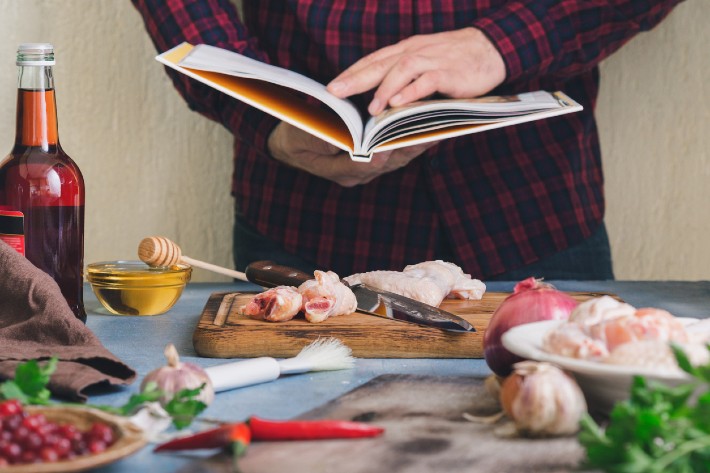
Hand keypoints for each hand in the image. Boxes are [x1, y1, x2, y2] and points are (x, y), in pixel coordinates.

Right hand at [267, 122, 434, 186]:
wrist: (294, 146)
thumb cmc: (296, 137)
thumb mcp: (300, 136)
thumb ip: (318, 138)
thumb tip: (335, 137)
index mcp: (340, 172)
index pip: (364, 166)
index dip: (377, 155)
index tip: (389, 146)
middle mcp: (359, 174)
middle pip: (389, 162)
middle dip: (407, 147)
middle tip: (425, 133)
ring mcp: (370, 167)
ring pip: (399, 156)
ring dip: (416, 141)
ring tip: (434, 126)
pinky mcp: (379, 157)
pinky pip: (400, 149)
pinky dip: (413, 137)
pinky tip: (428, 124)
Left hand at [327, 27, 505, 114]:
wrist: (492, 49)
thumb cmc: (456, 60)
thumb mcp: (425, 63)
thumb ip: (405, 77)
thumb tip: (382, 99)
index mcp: (407, 49)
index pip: (374, 60)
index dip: (352, 72)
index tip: (332, 86)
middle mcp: (416, 51)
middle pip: (380, 63)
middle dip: (355, 79)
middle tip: (335, 93)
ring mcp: (433, 60)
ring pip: (401, 70)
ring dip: (384, 89)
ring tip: (371, 109)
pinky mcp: (449, 72)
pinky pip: (427, 81)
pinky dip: (412, 92)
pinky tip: (398, 103)